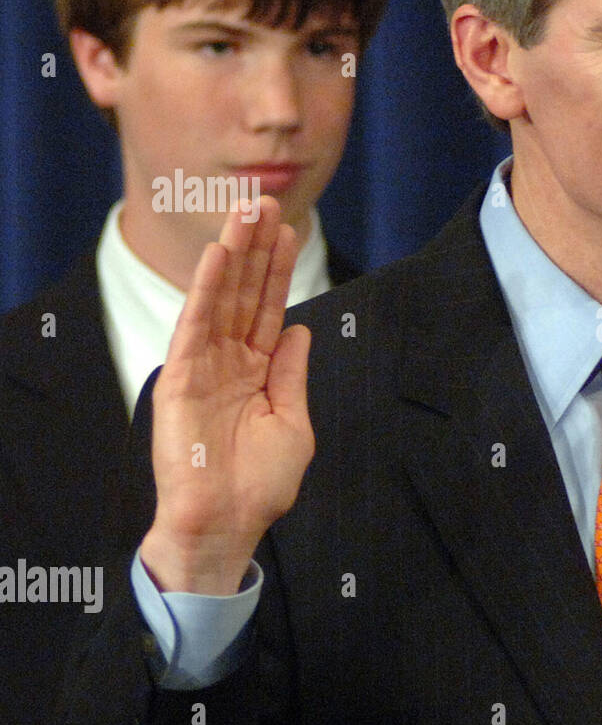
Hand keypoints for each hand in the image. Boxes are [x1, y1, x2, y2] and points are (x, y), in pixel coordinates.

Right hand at [139, 197, 313, 595]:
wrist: (228, 523)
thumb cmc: (261, 484)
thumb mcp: (292, 422)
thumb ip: (290, 374)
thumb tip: (297, 329)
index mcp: (256, 372)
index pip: (267, 308)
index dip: (278, 269)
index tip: (288, 230)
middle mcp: (228, 362)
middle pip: (244, 293)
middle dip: (255, 248)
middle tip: (265, 201)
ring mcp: (203, 367)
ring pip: (218, 299)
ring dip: (232, 254)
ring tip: (244, 212)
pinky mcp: (180, 379)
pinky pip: (193, 325)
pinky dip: (204, 289)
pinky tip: (217, 256)